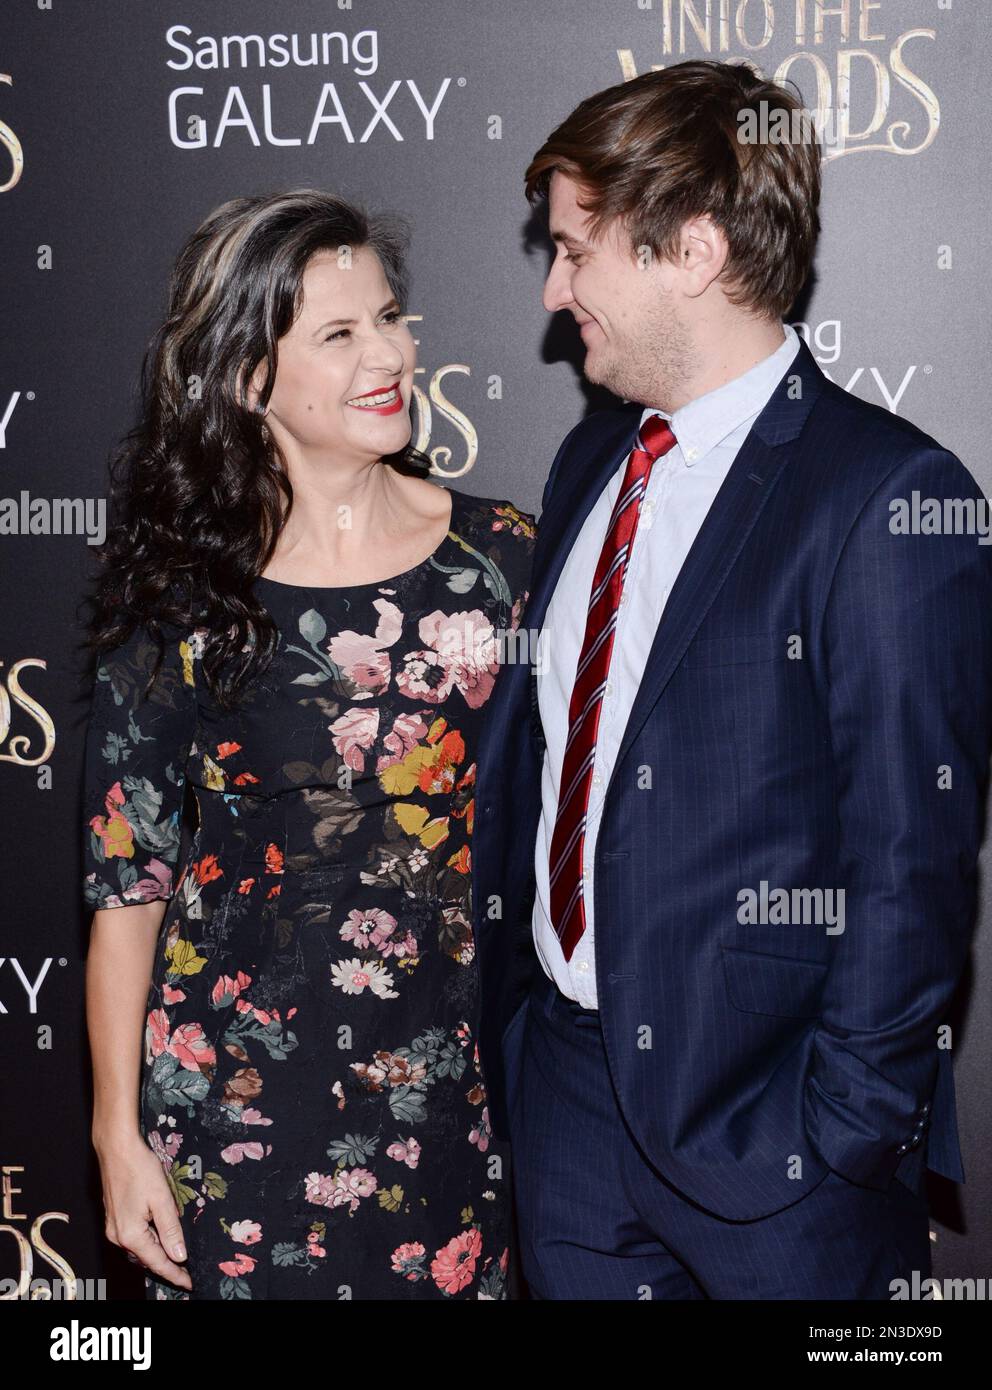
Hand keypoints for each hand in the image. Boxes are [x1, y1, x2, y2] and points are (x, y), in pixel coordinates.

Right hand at [94, 1130, 192, 1291]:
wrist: (116, 1148)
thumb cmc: (139, 1169)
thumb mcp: (162, 1199)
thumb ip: (171, 1230)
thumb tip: (179, 1256)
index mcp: (131, 1235)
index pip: (157, 1262)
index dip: (175, 1274)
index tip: (190, 1283)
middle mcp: (118, 1236)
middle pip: (147, 1259)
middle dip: (167, 1266)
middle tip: (187, 1272)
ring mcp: (113, 1228)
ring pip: (140, 1249)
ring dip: (158, 1254)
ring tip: (177, 1258)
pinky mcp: (114, 1218)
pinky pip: (134, 1238)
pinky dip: (149, 1242)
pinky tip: (160, 1238)